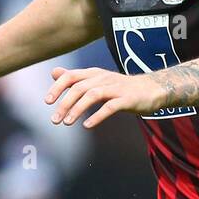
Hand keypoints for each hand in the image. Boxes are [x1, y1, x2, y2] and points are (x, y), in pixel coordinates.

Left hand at [45, 66, 166, 128]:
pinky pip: (110, 107)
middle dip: (64, 103)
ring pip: (92, 95)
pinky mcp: (126, 99)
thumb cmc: (120, 88)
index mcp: (93, 73)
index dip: (57, 87)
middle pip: (79, 87)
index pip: (70, 76)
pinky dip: (97, 116)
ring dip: (77, 109)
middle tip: (55, 120)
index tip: (47, 102)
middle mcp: (102, 78)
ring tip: (67, 123)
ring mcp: (115, 88)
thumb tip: (54, 72)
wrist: (151, 89)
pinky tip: (87, 125)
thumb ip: (76, 77)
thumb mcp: (96, 80)